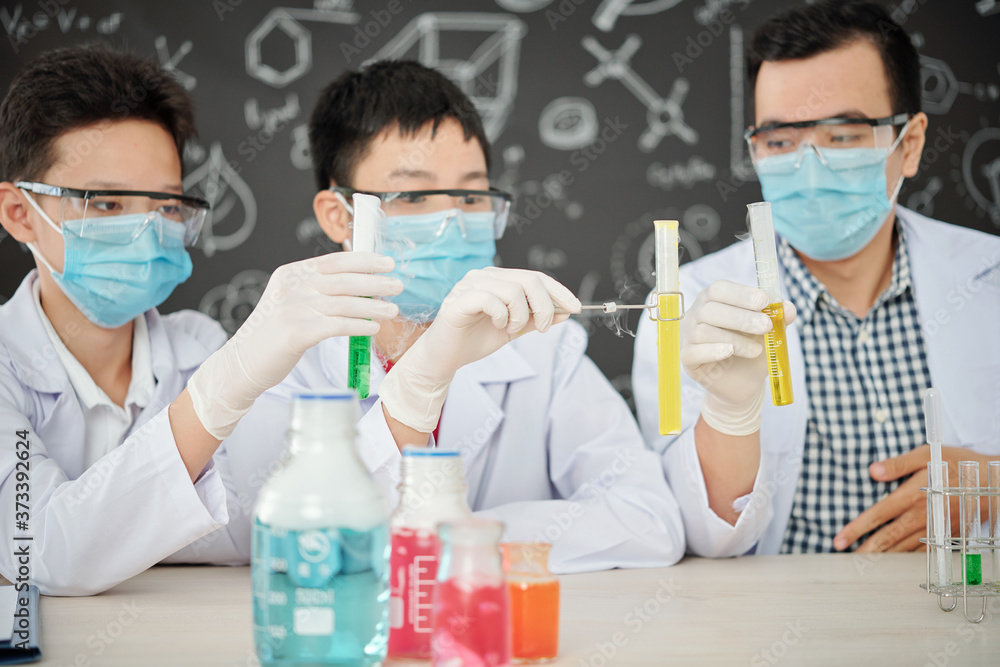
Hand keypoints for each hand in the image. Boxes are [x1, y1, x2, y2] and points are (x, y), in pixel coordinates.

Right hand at [188, 252, 401, 438]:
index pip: (334, 260)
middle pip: (343, 280)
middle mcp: (292, 287)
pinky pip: (336, 326)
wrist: (244, 361)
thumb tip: (360, 284)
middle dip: (376, 282)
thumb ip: (317, 290)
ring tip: (393, 310)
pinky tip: (373, 329)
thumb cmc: (274, 333)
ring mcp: (292, 309)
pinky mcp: (295, 333)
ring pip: (344, 303)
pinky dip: (358, 325)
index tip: (387, 263)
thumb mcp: (291, 301)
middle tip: (398, 286)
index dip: (364, 260)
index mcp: (292, 274)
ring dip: (373, 306)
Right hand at [379, 267, 580, 431]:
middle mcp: (484, 276)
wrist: (445, 357)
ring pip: (513, 290)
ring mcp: (470, 285)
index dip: (559, 291)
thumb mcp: (515, 329)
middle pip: (529, 280)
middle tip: (542, 328)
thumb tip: (565, 311)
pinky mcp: (459, 300)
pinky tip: (498, 326)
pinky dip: (502, 316)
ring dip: (521, 315)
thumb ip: (536, 318)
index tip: (576, 308)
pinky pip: (492, 300)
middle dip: (544, 305)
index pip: (536, 277)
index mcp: (499, 279)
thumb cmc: (475, 339)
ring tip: (512, 330)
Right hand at [680, 280, 795, 434]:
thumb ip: (778, 319)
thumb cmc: (753, 350)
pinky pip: (693, 352)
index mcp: (714, 300)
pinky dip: (712, 351)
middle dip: (741, 317)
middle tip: (766, 326)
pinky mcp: (687, 358)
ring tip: (757, 350)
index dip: (741, 293)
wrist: (744, 382)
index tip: (764, 301)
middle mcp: (697, 314)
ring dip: (735, 340)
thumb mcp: (770, 333)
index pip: (720, 289)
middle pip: (711, 309)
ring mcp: (688, 336)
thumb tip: (788, 308)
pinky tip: (729, 352)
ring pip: (704, 331)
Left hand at [834, 445, 987, 552]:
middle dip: (865, 548)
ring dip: (883, 556)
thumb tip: (873, 470)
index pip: (879, 515)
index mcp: (913, 495)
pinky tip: (893, 563)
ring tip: (864, 563)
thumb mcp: (926, 454)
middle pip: (888, 537)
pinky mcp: (945, 535)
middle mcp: (923, 516)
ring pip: (904, 548)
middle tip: (845, 557)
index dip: (858, 528)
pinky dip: (906, 558)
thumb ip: (898, 464)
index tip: (840, 539)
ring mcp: (935, 528)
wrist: (991, 482)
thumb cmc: (956, 464)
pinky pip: (923, 551)